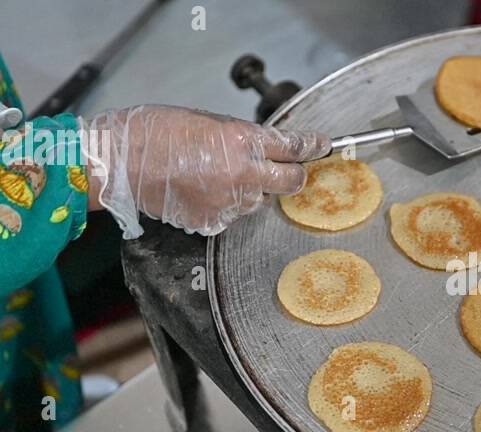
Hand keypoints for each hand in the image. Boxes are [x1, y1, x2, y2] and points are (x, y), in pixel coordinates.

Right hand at [82, 105, 330, 237]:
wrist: (120, 163)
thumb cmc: (154, 133)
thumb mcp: (207, 120)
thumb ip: (241, 137)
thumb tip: (264, 147)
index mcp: (242, 141)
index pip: (294, 147)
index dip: (313, 146)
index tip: (322, 146)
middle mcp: (243, 175)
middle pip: (292, 181)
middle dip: (294, 175)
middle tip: (289, 170)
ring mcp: (230, 203)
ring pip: (261, 201)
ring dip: (252, 191)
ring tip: (220, 177)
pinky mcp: (215, 223)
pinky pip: (234, 216)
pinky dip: (226, 206)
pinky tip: (204, 192)